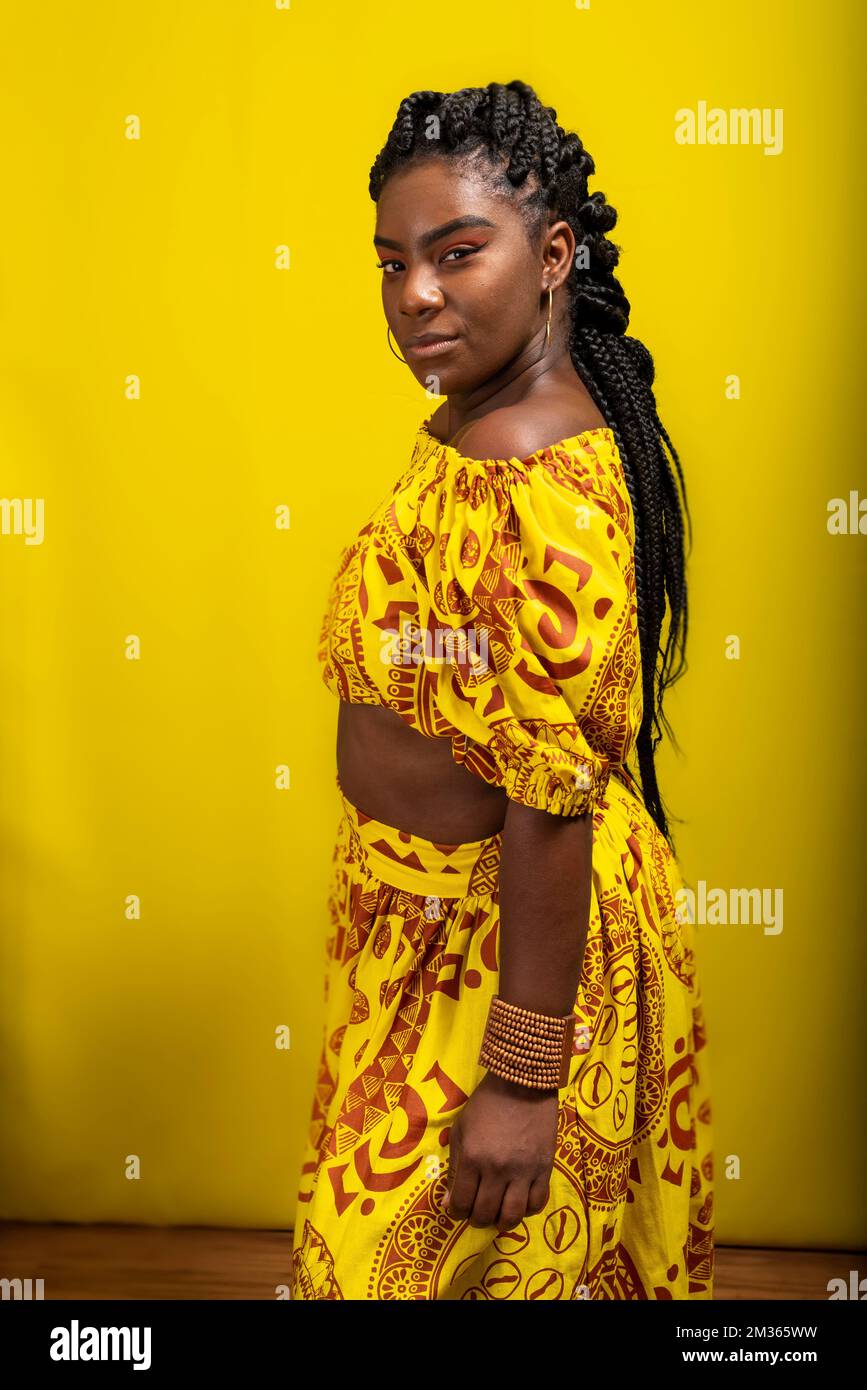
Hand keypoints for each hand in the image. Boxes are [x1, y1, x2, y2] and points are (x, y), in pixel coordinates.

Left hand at [442, 1070, 558, 1232]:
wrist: (522, 1083)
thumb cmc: (486, 1104)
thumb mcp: (461, 1130)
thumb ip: (453, 1168)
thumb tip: (448, 1203)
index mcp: (472, 1158)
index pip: (460, 1203)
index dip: (456, 1212)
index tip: (458, 1208)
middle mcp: (496, 1169)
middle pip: (485, 1214)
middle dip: (477, 1219)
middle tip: (477, 1213)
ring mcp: (523, 1171)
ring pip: (512, 1216)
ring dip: (502, 1222)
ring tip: (498, 1216)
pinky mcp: (544, 1168)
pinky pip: (537, 1203)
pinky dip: (527, 1210)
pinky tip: (520, 1203)